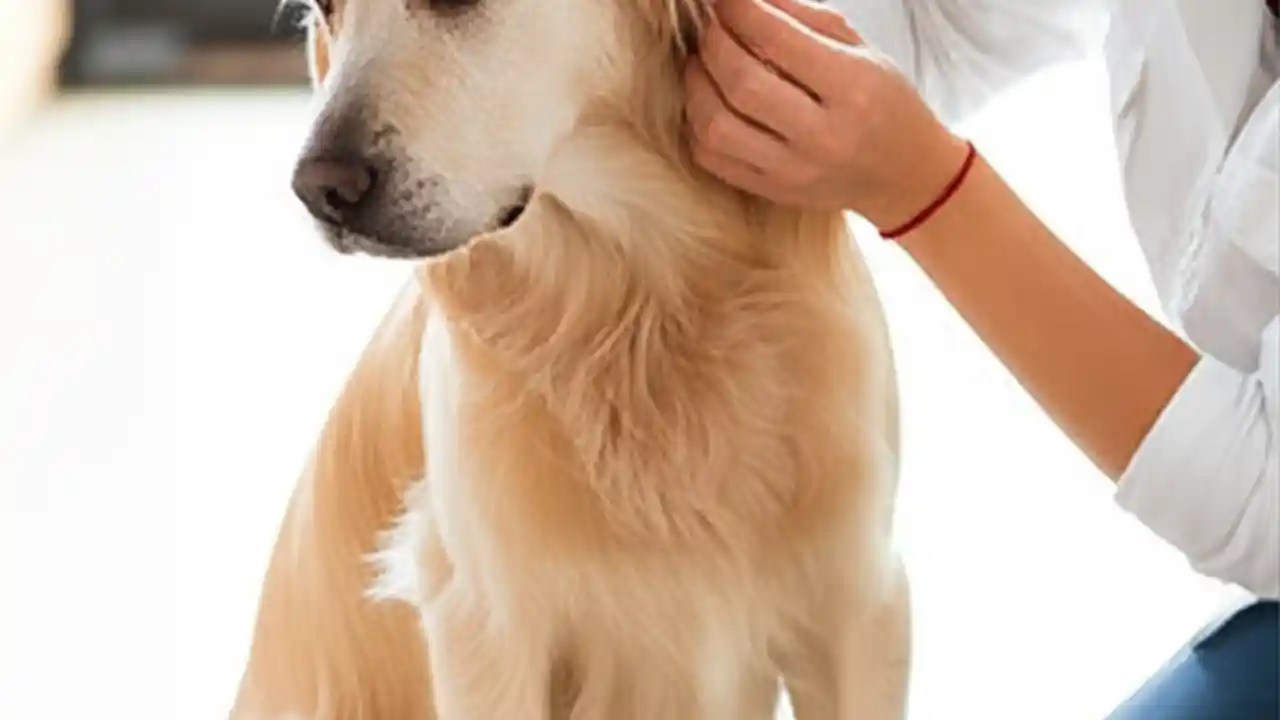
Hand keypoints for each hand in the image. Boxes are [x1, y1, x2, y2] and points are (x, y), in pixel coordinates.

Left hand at [684, 0, 968, 229]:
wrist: (905, 177)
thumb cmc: (884, 105)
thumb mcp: (861, 51)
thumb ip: (803, 19)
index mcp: (853, 90)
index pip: (777, 39)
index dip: (739, 10)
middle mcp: (822, 136)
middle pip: (741, 82)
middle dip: (713, 44)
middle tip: (712, 27)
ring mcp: (793, 171)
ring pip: (716, 125)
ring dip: (696, 85)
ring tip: (702, 63)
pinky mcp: (772, 192)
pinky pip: (711, 158)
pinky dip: (696, 123)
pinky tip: (707, 101)